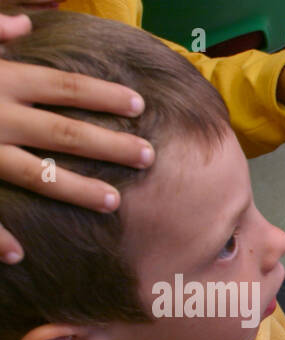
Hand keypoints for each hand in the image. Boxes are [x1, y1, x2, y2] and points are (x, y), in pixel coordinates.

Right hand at [0, 13, 153, 262]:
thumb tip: (24, 21)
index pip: (63, 85)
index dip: (103, 94)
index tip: (139, 104)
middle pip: (64, 131)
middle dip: (110, 144)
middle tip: (149, 156)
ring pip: (34, 172)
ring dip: (75, 189)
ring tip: (114, 202)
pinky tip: (18, 255)